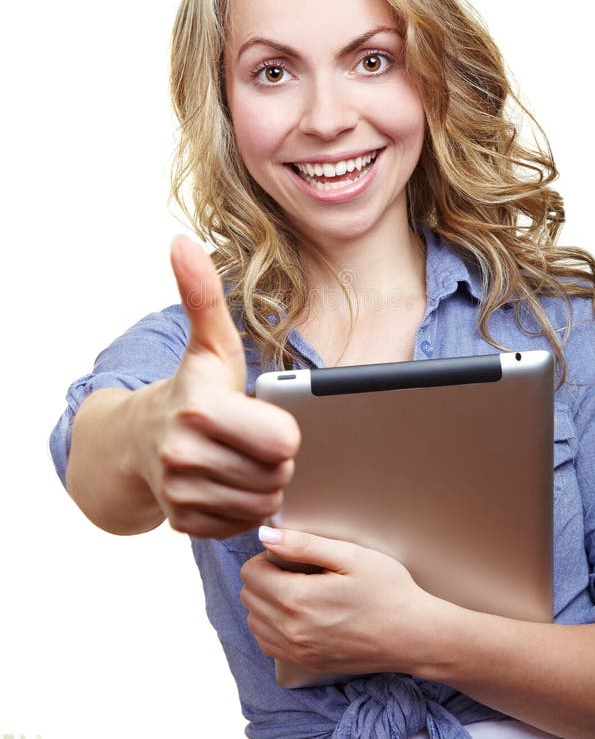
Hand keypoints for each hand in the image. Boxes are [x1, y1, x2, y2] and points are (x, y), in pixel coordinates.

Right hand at [134, 235, 299, 539]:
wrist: (138, 439)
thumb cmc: (192, 387)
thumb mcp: (209, 344)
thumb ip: (203, 295)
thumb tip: (181, 242)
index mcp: (199, 408)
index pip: (284, 441)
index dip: (283, 429)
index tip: (262, 417)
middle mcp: (182, 454)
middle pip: (278, 475)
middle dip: (275, 459)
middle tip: (252, 440)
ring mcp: (180, 494)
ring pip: (264, 503)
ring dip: (263, 484)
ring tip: (242, 459)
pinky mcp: (183, 522)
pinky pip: (243, 524)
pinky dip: (244, 508)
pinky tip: (228, 483)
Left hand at [240, 528, 457, 675]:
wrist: (414, 635)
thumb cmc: (388, 590)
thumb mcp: (350, 556)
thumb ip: (303, 544)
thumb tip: (265, 536)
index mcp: (299, 599)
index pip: (251, 573)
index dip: (267, 556)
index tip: (290, 555)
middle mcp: (292, 630)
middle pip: (248, 596)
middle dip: (264, 576)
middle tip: (296, 569)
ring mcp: (298, 652)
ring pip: (254, 621)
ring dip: (265, 602)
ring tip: (297, 589)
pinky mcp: (306, 664)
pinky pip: (267, 643)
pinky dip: (271, 626)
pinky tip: (296, 613)